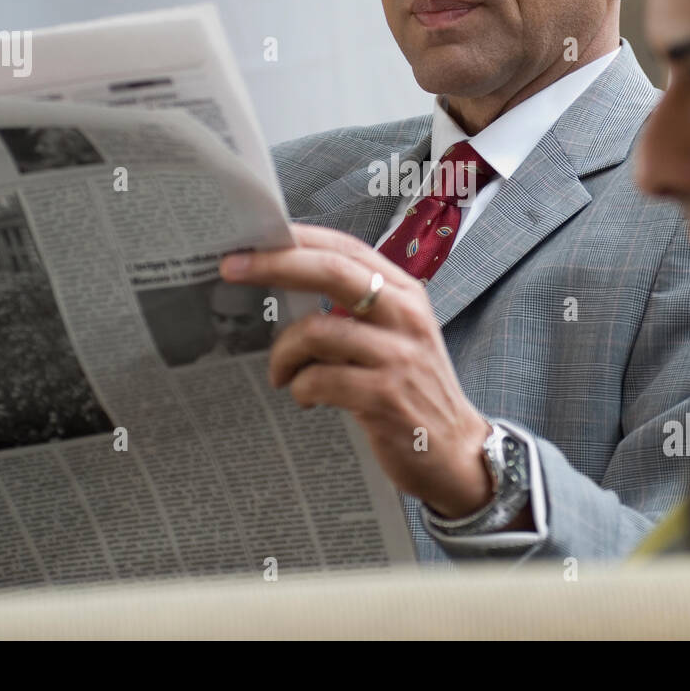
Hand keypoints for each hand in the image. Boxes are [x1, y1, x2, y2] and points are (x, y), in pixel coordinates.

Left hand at [220, 224, 493, 517]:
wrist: (456, 451)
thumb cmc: (413, 388)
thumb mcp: (396, 334)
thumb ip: (354, 307)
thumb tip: (286, 279)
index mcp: (405, 293)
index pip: (346, 248)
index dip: (297, 239)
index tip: (252, 241)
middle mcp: (405, 316)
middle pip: (332, 271)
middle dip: (275, 265)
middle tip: (233, 269)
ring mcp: (398, 356)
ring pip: (316, 331)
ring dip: (283, 354)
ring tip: (281, 374)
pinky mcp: (386, 397)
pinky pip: (320, 380)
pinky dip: (301, 389)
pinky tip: (307, 399)